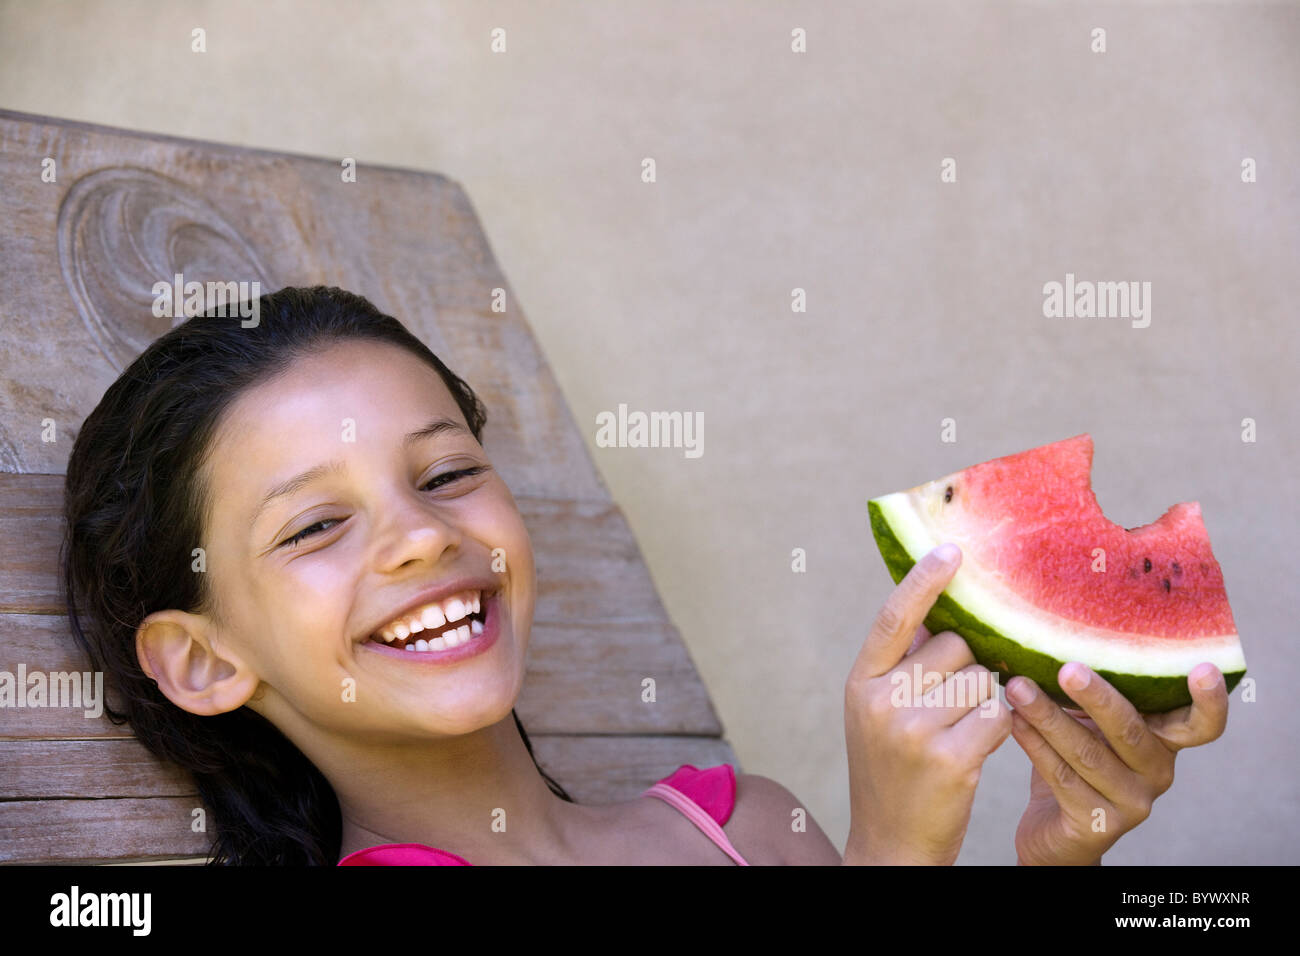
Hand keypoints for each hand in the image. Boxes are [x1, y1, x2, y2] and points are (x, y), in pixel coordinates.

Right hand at [843, 544, 1012, 864]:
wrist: (890, 845)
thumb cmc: (892, 771)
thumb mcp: (875, 713)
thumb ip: (900, 664)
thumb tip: (936, 609)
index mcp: (860, 682)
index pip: (894, 617)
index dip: (924, 580)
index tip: (952, 549)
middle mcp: (881, 700)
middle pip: (955, 647)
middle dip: (966, 669)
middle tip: (947, 710)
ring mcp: (913, 730)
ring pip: (983, 679)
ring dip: (984, 701)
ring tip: (957, 735)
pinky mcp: (950, 758)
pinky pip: (998, 714)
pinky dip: (997, 728)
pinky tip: (974, 752)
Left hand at [1006, 661, 1229, 865]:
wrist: (1055, 827)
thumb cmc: (1076, 757)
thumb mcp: (1091, 721)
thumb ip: (1093, 687)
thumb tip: (1060, 628)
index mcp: (1165, 741)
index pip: (1202, 724)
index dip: (1209, 700)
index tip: (1202, 668)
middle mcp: (1157, 772)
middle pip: (1131, 731)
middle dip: (1097, 697)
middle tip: (1067, 669)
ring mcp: (1132, 802)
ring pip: (1088, 754)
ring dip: (1048, 716)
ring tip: (1018, 688)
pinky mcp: (1099, 824)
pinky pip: (1063, 778)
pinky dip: (1035, 745)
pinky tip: (1015, 720)